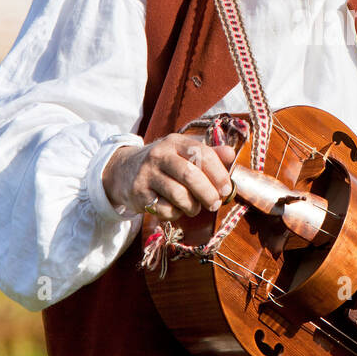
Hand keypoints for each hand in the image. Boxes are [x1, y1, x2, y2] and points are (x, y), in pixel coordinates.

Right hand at [102, 133, 236, 221]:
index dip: (218, 173)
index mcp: (175, 142)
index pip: (202, 153)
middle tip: (215, 204)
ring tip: (195, 207)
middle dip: (208, 193)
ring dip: (193, 206)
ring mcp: (147, 174)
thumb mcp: (184, 152)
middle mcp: (159, 155)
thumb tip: (230, 154)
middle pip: (190, 175)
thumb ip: (209, 153)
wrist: (125, 170)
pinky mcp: (139, 193)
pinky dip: (176, 214)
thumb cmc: (165, 162)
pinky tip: (177, 209)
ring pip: (178, 195)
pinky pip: (164, 209)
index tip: (226, 189)